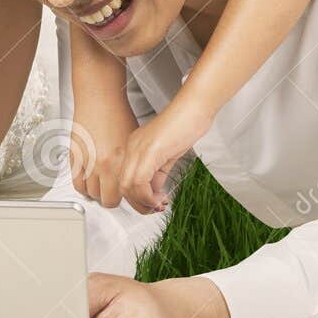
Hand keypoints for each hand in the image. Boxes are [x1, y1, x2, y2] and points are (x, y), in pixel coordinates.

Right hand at [70, 110, 135, 209]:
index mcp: (121, 162)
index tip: (126, 195)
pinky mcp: (74, 157)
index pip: (124, 195)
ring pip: (89, 193)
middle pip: (106, 199)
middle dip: (111, 198)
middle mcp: (103, 165)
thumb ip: (128, 165)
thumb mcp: (132, 143)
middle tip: (113, 192)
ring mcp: (87, 162)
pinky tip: (89, 181)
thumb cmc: (117, 115)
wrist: (99, 100)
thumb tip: (130, 180)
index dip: (126, 197)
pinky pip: (77, 182)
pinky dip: (83, 185)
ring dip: (96, 192)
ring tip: (101, 186)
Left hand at [118, 98, 211, 212]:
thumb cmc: (185, 125)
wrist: (194, 108)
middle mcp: (131, 148)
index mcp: (133, 147)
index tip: (153, 204)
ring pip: (128, 186)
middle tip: (155, 208)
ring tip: (160, 204)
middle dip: (139, 203)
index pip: (125, 179)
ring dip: (144, 202)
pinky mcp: (149, 151)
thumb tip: (154, 192)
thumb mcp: (167, 155)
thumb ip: (157, 174)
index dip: (137, 197)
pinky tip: (161, 197)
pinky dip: (148, 195)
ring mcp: (138, 149)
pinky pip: (140, 181)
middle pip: (123, 186)